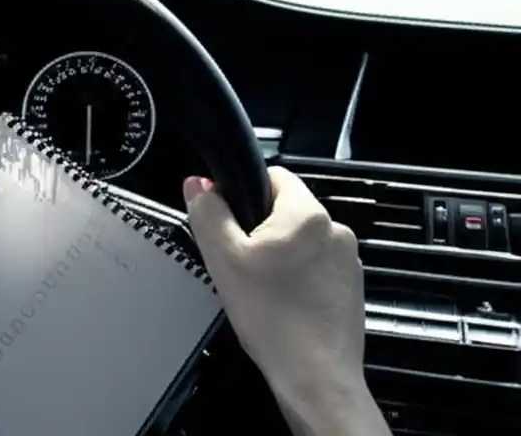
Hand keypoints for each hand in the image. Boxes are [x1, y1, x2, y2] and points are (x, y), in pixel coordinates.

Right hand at [183, 167, 389, 435]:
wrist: (315, 376)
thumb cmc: (270, 315)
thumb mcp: (224, 260)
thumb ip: (208, 214)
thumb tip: (198, 184)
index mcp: (307, 214)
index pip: (274, 175)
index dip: (244, 192)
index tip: (229, 224)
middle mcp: (336, 229)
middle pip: (286, 210)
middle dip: (260, 229)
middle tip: (238, 262)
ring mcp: (349, 260)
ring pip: (300, 240)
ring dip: (278, 254)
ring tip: (259, 288)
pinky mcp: (352, 287)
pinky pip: (315, 266)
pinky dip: (296, 277)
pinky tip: (281, 303)